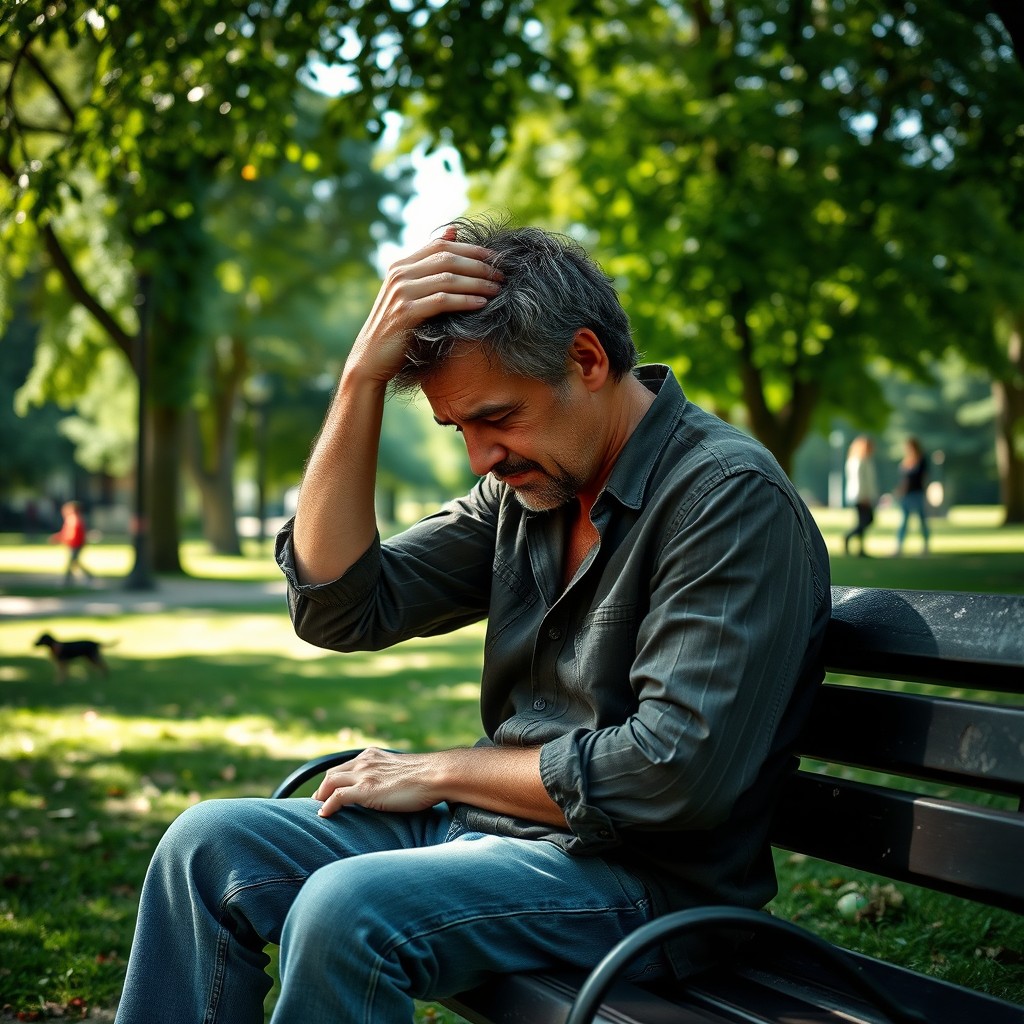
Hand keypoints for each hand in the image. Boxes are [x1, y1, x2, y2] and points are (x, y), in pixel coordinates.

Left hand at [312, 747, 443, 816]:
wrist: (436, 775)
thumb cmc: (427, 777)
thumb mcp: (403, 770)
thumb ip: (391, 775)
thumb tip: (393, 788)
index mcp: (374, 755)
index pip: (345, 766)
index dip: (335, 779)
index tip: (330, 791)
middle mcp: (365, 762)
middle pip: (333, 773)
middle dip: (323, 788)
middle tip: (320, 801)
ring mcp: (364, 775)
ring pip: (330, 782)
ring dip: (321, 796)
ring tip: (319, 809)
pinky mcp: (365, 790)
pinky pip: (336, 798)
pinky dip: (327, 806)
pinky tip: (324, 816)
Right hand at [346, 227, 502, 386]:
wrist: (371, 358)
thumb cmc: (397, 327)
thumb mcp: (411, 293)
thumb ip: (429, 266)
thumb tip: (453, 231)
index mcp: (400, 265)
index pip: (441, 246)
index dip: (471, 249)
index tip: (496, 257)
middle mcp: (399, 274)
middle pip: (447, 259)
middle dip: (479, 265)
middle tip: (502, 274)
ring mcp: (401, 293)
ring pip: (448, 278)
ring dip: (477, 282)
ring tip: (497, 288)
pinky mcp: (406, 312)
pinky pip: (442, 301)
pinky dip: (465, 300)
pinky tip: (482, 304)